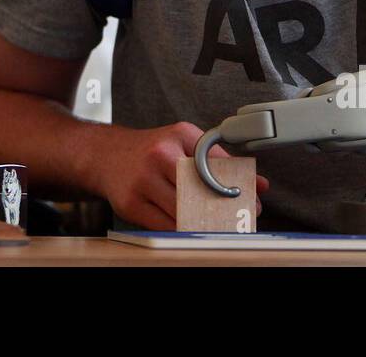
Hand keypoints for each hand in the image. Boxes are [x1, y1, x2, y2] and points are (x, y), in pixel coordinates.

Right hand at [90, 121, 268, 229]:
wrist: (104, 155)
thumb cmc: (151, 151)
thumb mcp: (185, 143)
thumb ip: (223, 162)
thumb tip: (260, 185)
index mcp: (180, 134)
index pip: (219, 165)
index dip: (240, 188)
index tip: (254, 204)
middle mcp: (160, 154)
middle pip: (203, 191)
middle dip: (226, 210)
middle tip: (240, 222)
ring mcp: (143, 180)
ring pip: (185, 212)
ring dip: (206, 225)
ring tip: (219, 228)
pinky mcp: (131, 203)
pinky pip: (165, 226)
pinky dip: (183, 231)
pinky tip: (192, 229)